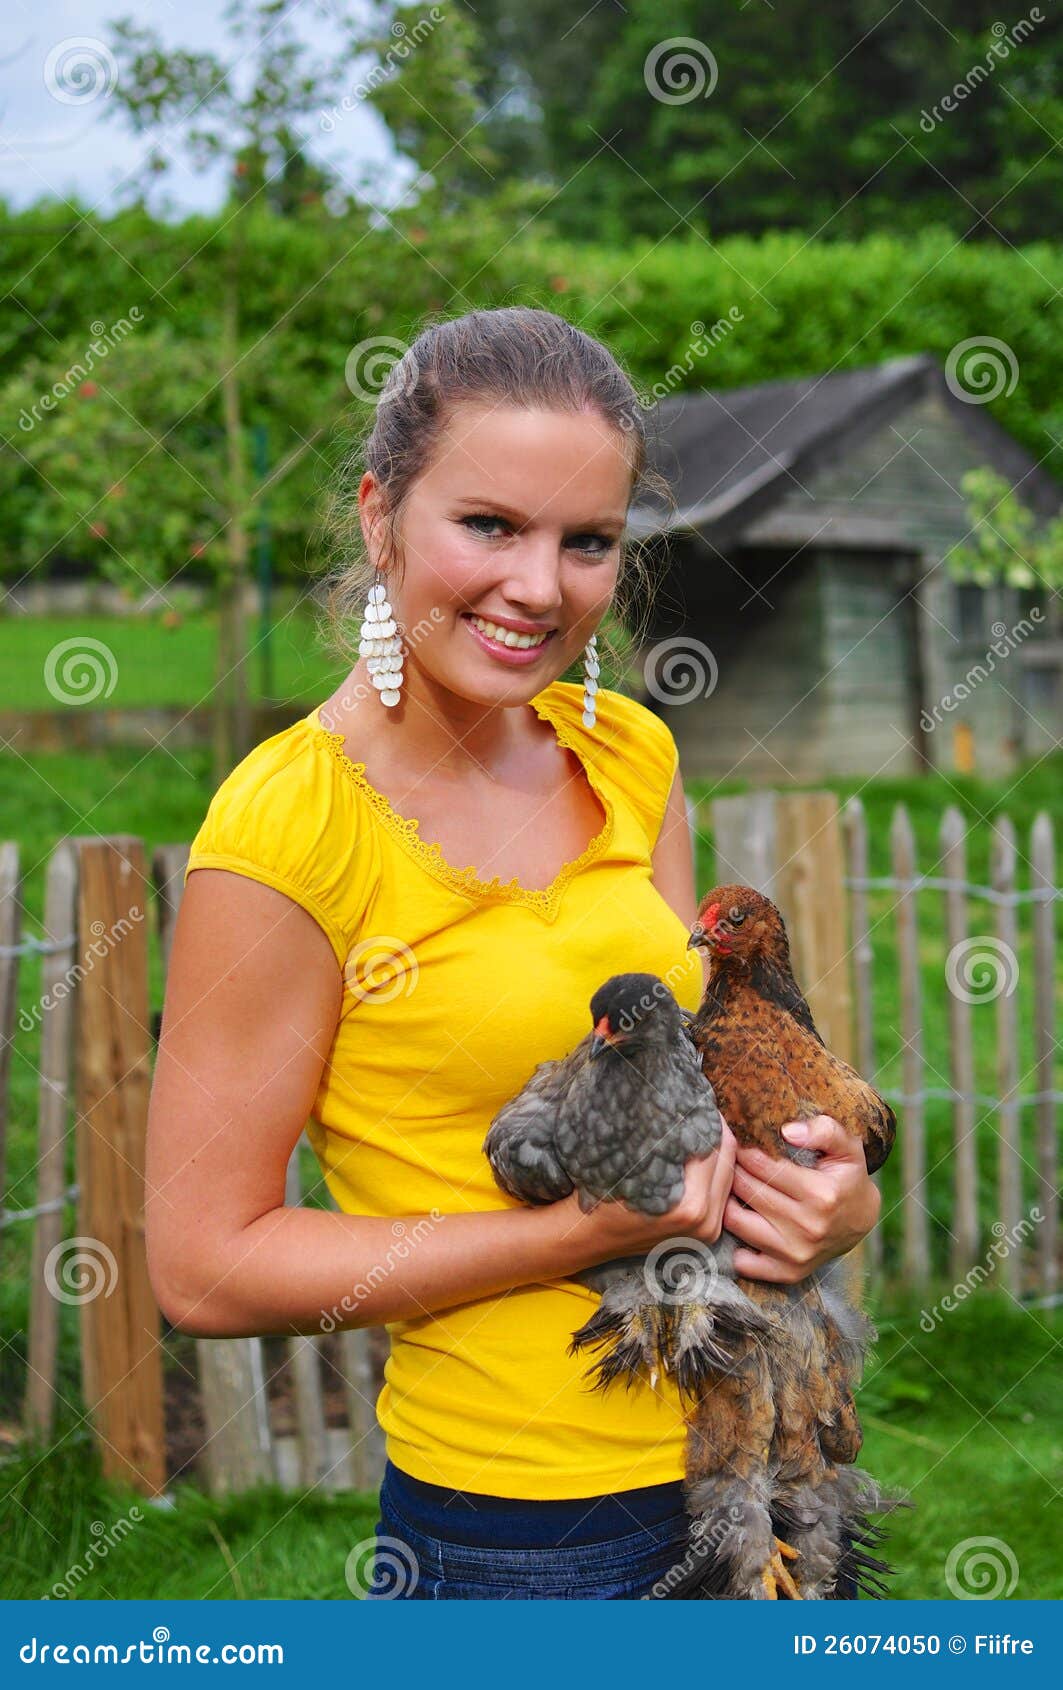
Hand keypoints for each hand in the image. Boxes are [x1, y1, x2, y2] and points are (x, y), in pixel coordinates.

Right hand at [572, 1115, 738, 1261]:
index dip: (703, 1115)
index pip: (713, 1142)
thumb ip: (666, 1138)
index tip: (691, 1097)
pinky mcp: (706, 1233)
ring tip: (691, 1129)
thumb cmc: (603, 1191)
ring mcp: (707, 1230)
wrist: (590, 1237)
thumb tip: (689, 1105)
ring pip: (727, 1171)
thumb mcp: (631, 1158)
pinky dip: (711, 1169)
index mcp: (689, 1204)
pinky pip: (721, 1189)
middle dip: (712, 1128)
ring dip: (713, 1148)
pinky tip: (692, 1156)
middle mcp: (703, 1219)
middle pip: (726, 1155)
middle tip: (694, 1107)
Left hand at [723, 1114, 880, 1283]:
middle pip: (747, 1190)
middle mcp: (809, 1228)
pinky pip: (743, 1262)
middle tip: (729, 1160)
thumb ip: (824, 1130)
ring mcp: (797, 1254)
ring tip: (731, 1186)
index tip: (740, 1142)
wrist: (862, 1220)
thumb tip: (787, 1131)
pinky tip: (740, 1220)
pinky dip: (733, 1242)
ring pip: (736, 1221)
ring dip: (727, 1200)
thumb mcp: (847, 1147)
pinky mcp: (788, 1273)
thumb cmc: (847, 1176)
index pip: (763, 1165)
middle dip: (734, 1170)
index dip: (745, 1149)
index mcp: (822, 1194)